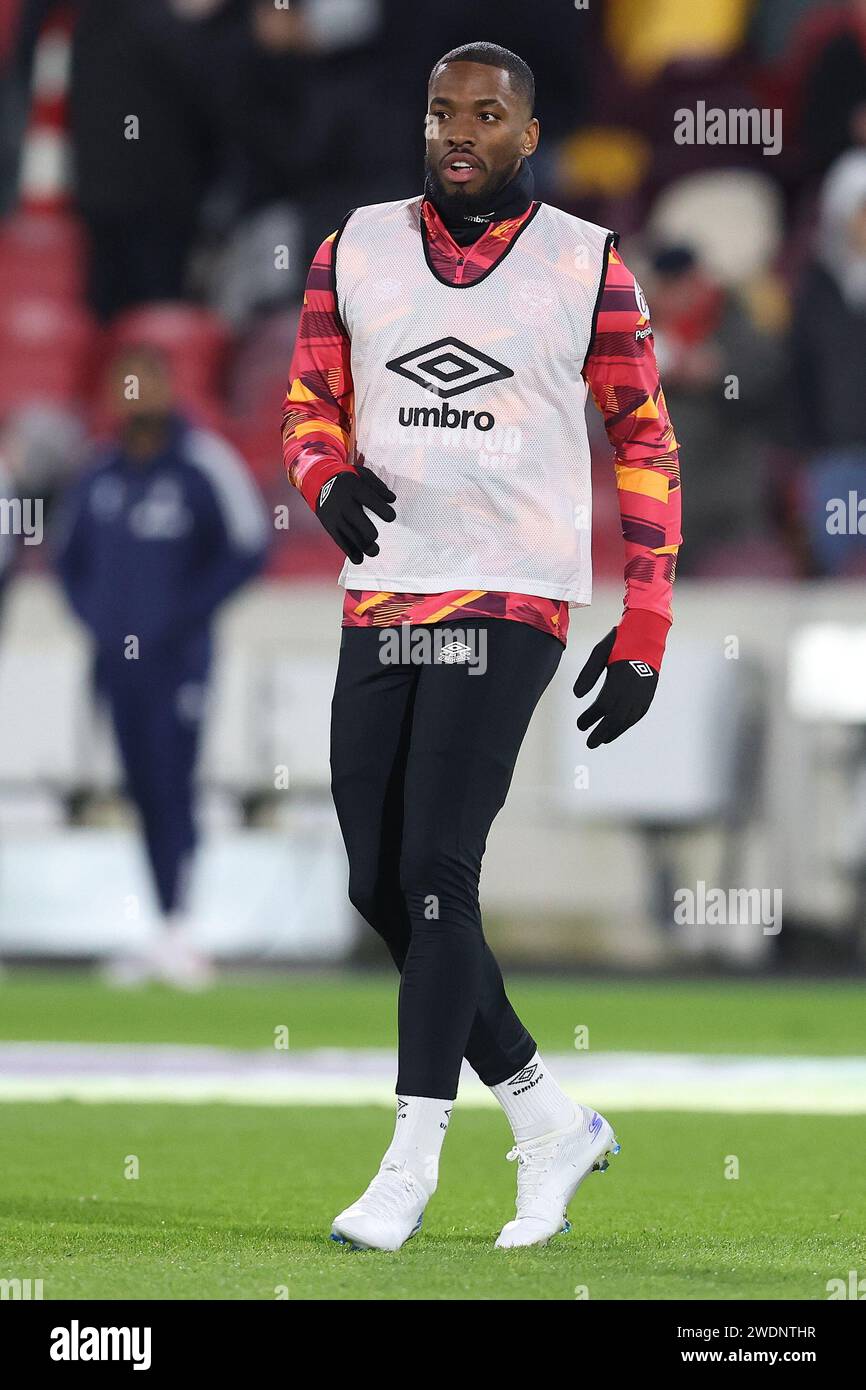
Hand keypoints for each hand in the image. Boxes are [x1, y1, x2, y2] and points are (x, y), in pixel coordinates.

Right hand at [316, 467, 395, 563]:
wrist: (319, 482)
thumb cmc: (347, 480)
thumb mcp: (362, 474)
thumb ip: (378, 486)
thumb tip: (392, 499)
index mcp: (355, 489)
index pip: (372, 501)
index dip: (384, 511)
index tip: (391, 517)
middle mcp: (345, 504)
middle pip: (360, 523)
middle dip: (370, 533)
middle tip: (375, 536)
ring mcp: (337, 518)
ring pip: (352, 537)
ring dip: (365, 547)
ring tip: (374, 551)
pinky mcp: (331, 528)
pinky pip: (341, 543)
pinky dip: (351, 553)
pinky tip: (360, 559)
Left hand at [573, 627, 658, 747]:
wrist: (648, 637)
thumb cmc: (620, 643)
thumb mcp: (600, 653)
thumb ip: (588, 674)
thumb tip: (576, 695)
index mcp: (618, 681)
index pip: (601, 707)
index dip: (590, 718)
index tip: (579, 724)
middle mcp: (631, 691)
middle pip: (614, 719)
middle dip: (601, 733)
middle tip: (589, 744)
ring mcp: (642, 695)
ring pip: (626, 720)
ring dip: (613, 732)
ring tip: (601, 740)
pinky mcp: (648, 697)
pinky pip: (636, 716)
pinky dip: (625, 725)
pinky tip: (617, 730)